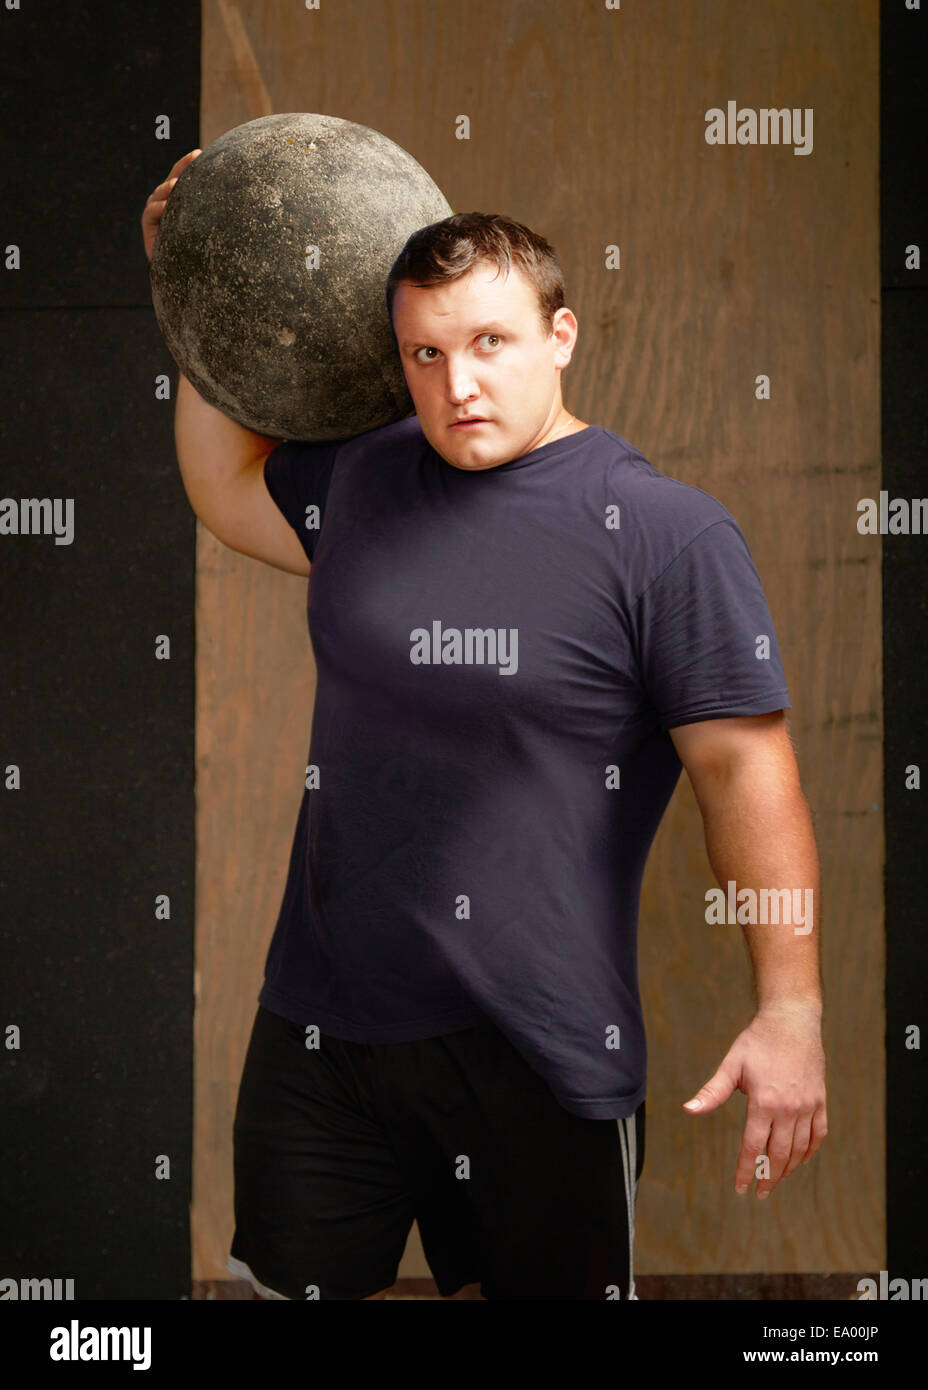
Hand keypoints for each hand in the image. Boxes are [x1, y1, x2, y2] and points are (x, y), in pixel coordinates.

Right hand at [141, 149, 200, 261]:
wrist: (183, 272)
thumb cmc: (198, 249)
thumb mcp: (205, 226)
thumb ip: (208, 209)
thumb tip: (228, 190)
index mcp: (179, 198)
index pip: (183, 176)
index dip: (188, 164)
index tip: (199, 153)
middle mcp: (166, 200)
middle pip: (172, 179)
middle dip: (181, 167)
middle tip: (193, 158)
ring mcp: (156, 211)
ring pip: (160, 193)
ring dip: (168, 187)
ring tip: (176, 184)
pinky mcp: (148, 225)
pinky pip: (152, 212)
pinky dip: (159, 207)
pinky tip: (166, 206)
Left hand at [682, 1003, 826, 1198]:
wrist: (792, 1022)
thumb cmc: (757, 1042)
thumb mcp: (732, 1065)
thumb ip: (712, 1092)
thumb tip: (688, 1110)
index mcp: (764, 1102)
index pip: (753, 1147)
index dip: (746, 1170)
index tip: (740, 1188)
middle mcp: (789, 1108)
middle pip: (779, 1155)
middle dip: (768, 1178)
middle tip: (760, 1192)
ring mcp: (808, 1106)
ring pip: (800, 1149)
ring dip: (788, 1169)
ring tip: (776, 1180)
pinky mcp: (820, 1101)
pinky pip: (818, 1135)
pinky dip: (810, 1151)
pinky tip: (800, 1160)